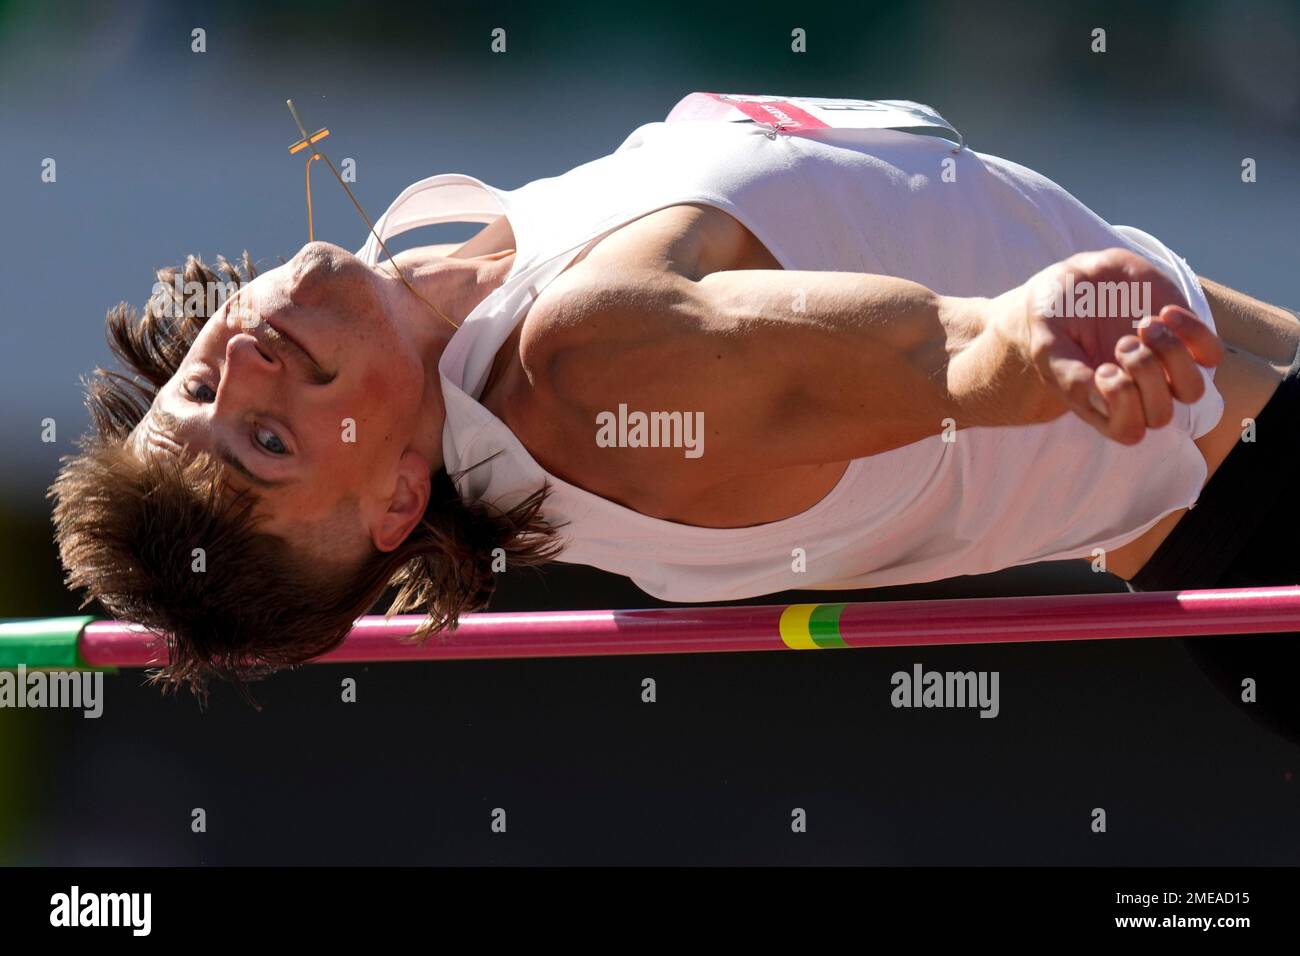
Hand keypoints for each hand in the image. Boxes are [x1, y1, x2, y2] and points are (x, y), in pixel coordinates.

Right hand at [1004, 248, 1223, 443]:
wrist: (1076, 283)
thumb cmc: (1055, 320)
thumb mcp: (1046, 344)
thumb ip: (1066, 372)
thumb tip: (1093, 390)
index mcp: (1101, 406)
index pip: (1128, 431)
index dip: (1123, 406)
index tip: (1102, 370)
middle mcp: (1136, 395)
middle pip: (1161, 414)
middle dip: (1144, 375)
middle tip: (1121, 342)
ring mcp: (1164, 371)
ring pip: (1192, 390)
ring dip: (1172, 357)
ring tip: (1145, 324)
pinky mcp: (1186, 343)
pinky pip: (1211, 354)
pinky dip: (1193, 332)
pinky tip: (1164, 312)